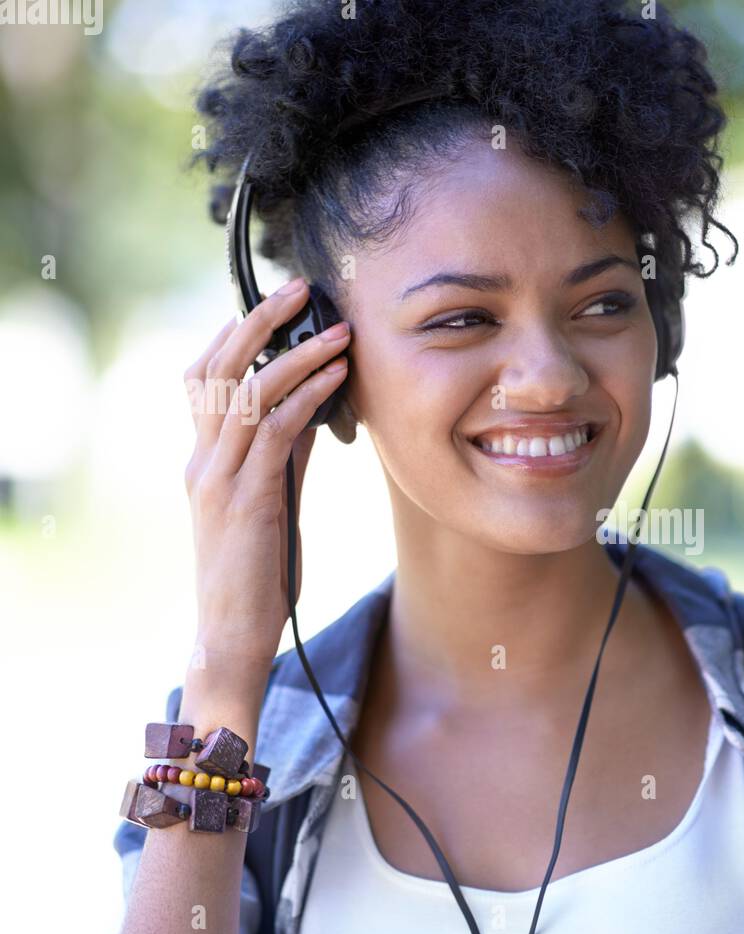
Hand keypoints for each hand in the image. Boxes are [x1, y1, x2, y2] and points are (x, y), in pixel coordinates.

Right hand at [182, 278, 351, 682]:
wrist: (233, 633)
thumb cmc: (257, 572)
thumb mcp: (272, 501)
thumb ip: (285, 457)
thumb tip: (314, 412)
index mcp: (203, 458)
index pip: (204, 379)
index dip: (234, 337)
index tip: (274, 308)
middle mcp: (202, 459)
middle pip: (219, 368)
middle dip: (258, 322)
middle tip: (299, 289)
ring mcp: (219, 477)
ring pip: (248, 392)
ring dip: (296, 354)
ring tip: (338, 329)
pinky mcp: (247, 497)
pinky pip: (275, 431)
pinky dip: (306, 397)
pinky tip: (336, 377)